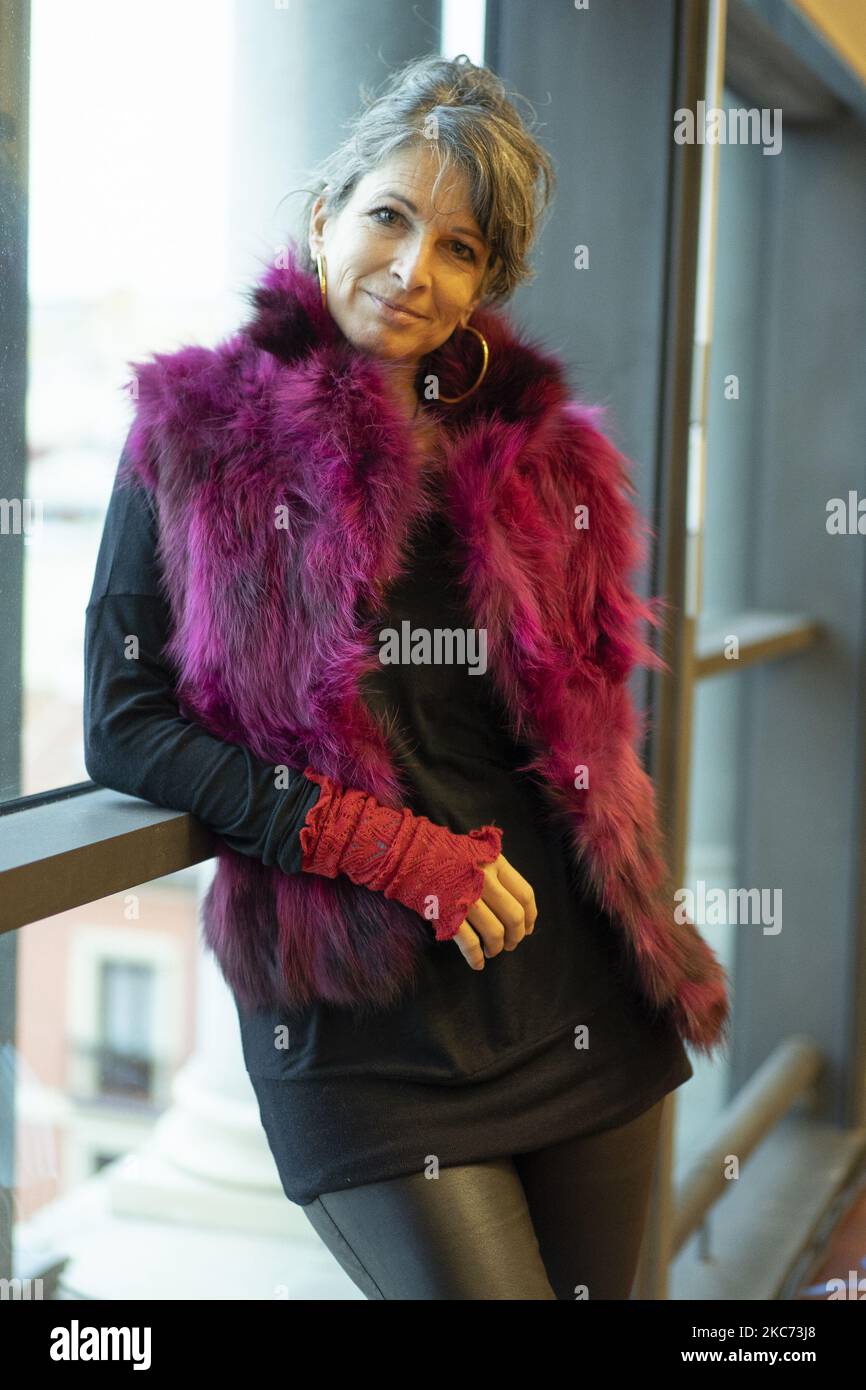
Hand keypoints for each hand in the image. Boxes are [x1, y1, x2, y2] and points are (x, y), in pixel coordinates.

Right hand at [449, 853, 537, 970]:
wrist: (407, 853)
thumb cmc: (442, 852)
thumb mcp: (477, 852)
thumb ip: (496, 872)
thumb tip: (517, 904)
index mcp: (495, 863)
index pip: (525, 895)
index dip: (530, 916)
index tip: (528, 929)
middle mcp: (485, 880)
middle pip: (514, 917)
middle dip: (515, 936)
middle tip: (510, 944)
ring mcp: (466, 898)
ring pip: (494, 933)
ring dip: (496, 947)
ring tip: (492, 951)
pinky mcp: (448, 914)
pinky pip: (470, 943)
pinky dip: (476, 957)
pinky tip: (477, 963)